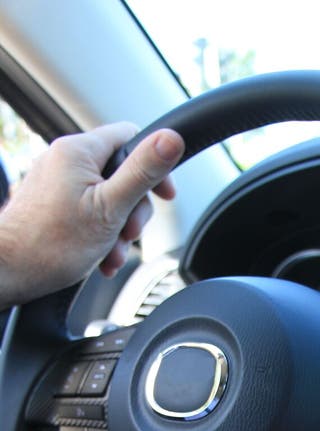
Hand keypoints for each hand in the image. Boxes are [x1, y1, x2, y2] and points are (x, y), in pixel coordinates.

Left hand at [0, 122, 183, 305]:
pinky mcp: (50, 204)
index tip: (164, 195)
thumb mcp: (111, 207)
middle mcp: (64, 160)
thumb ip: (143, 172)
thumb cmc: (52, 243)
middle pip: (121, 173)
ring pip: (106, 198)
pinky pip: (87, 212)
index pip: (131, 137)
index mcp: (78, 151)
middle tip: (130, 233)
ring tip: (111, 253)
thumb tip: (171, 139)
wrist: (9, 271)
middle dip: (133, 210)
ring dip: (118, 230)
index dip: (154, 166)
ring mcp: (56, 182)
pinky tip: (100, 257)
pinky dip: (100, 234)